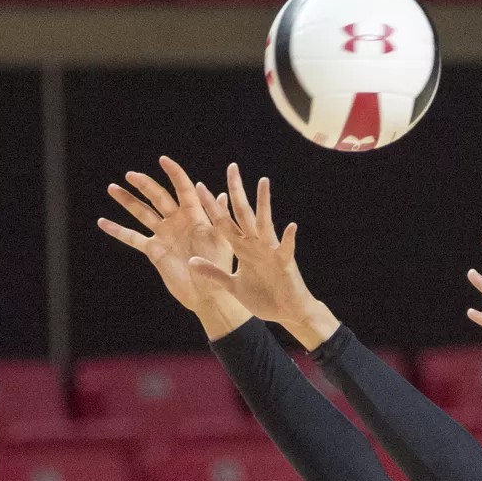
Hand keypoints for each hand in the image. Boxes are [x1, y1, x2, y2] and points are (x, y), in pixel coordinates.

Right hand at [97, 155, 249, 336]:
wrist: (209, 294)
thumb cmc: (220, 267)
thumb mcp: (222, 240)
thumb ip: (218, 218)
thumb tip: (221, 193)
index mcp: (195, 216)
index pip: (183, 189)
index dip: (174, 174)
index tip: (163, 160)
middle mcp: (177, 221)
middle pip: (158, 197)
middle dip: (145, 185)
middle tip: (131, 175)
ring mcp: (164, 235)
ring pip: (142, 213)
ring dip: (127, 201)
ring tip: (112, 188)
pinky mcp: (154, 250)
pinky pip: (133, 238)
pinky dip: (118, 231)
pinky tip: (102, 222)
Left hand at [184, 163, 339, 348]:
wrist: (287, 313)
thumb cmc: (263, 298)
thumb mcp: (231, 285)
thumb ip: (213, 271)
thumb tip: (191, 260)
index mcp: (242, 248)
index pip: (223, 222)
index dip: (212, 205)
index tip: (200, 186)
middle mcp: (255, 245)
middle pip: (243, 213)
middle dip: (236, 191)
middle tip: (231, 167)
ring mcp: (270, 252)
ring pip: (264, 223)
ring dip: (264, 203)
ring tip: (263, 182)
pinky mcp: (284, 263)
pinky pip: (286, 248)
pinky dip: (288, 238)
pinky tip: (290, 226)